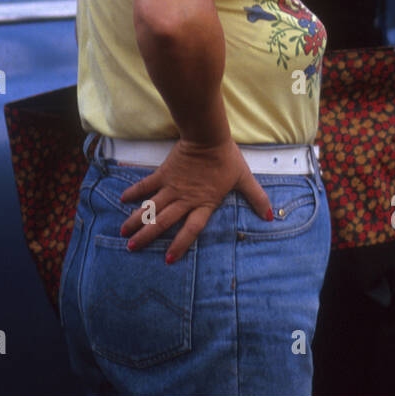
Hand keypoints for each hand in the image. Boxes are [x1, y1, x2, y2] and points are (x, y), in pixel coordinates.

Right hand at [118, 139, 272, 263]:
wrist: (208, 136)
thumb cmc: (227, 158)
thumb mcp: (244, 179)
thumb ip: (256, 198)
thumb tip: (271, 216)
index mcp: (204, 204)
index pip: (191, 230)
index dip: (180, 244)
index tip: (168, 258)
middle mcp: (185, 199)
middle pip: (163, 222)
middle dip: (147, 236)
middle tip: (131, 248)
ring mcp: (172, 187)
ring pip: (151, 207)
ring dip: (137, 220)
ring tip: (123, 232)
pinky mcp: (164, 173)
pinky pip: (147, 185)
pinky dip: (135, 192)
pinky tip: (123, 200)